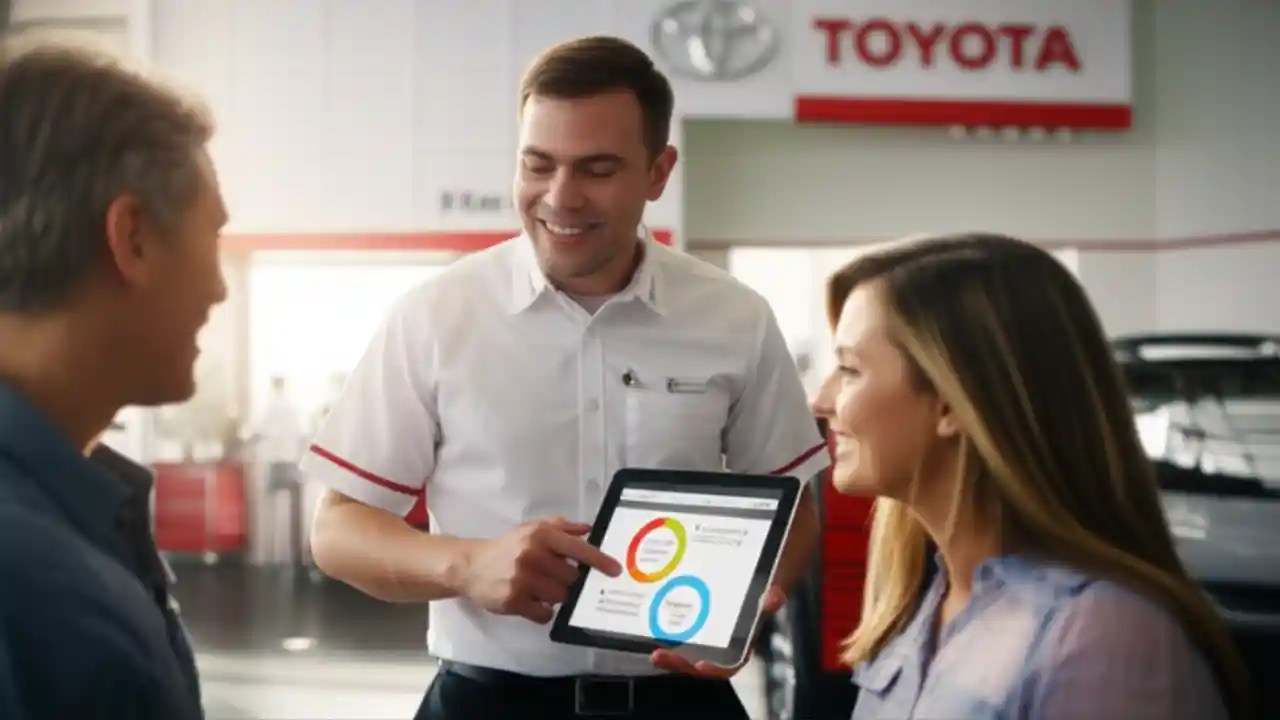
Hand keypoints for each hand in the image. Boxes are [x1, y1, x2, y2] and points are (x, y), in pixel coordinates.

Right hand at [460, 517, 621, 623]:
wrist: (471, 566)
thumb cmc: (508, 547)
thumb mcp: (532, 529)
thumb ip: (561, 527)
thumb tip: (588, 529)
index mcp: (540, 536)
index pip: (578, 548)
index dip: (599, 561)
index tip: (615, 571)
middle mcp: (532, 555)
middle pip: (572, 577)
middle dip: (570, 580)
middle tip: (556, 578)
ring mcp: (522, 580)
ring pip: (560, 596)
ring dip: (556, 596)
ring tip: (542, 588)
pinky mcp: (513, 602)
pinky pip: (544, 614)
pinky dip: (543, 611)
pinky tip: (532, 602)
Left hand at [650, 584, 786, 677]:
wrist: (760, 571)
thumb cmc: (764, 585)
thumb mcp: (771, 588)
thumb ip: (774, 595)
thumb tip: (773, 600)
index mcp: (743, 639)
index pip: (730, 664)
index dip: (716, 668)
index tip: (700, 665)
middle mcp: (724, 639)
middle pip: (700, 660)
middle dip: (679, 662)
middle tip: (659, 655)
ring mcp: (708, 630)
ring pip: (687, 649)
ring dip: (670, 651)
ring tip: (653, 649)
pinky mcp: (695, 618)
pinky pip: (680, 631)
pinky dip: (666, 629)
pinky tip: (652, 623)